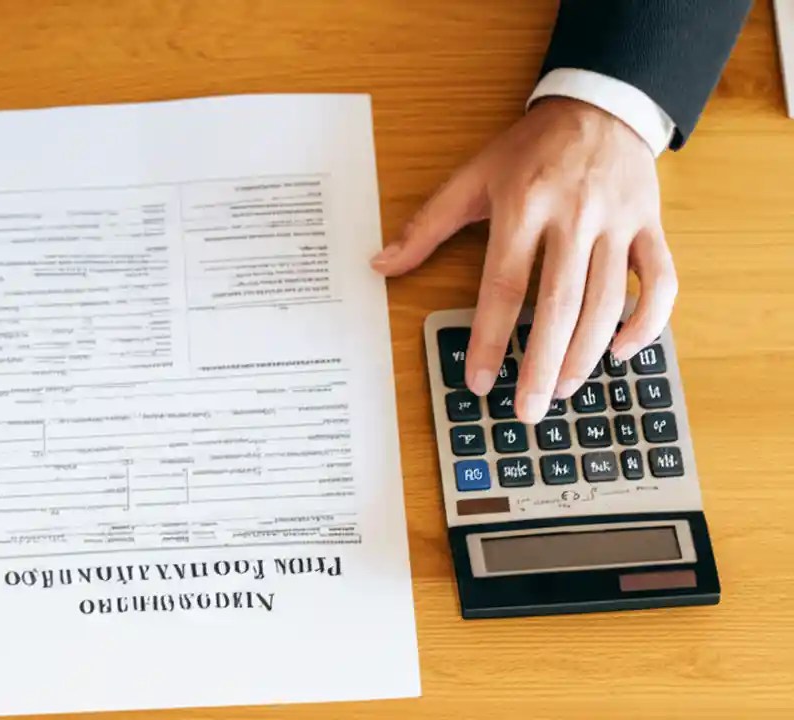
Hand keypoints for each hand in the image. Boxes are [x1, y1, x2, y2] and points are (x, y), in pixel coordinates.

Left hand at [373, 98, 675, 422]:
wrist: (600, 105)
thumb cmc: (529, 151)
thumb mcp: (471, 177)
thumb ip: (425, 226)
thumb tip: (380, 264)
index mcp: (523, 207)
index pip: (504, 286)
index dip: (489, 338)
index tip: (478, 381)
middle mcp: (573, 217)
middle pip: (559, 303)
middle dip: (541, 364)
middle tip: (527, 410)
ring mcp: (618, 223)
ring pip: (609, 301)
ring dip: (586, 353)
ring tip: (561, 390)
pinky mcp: (651, 227)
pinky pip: (661, 281)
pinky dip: (648, 321)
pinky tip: (621, 352)